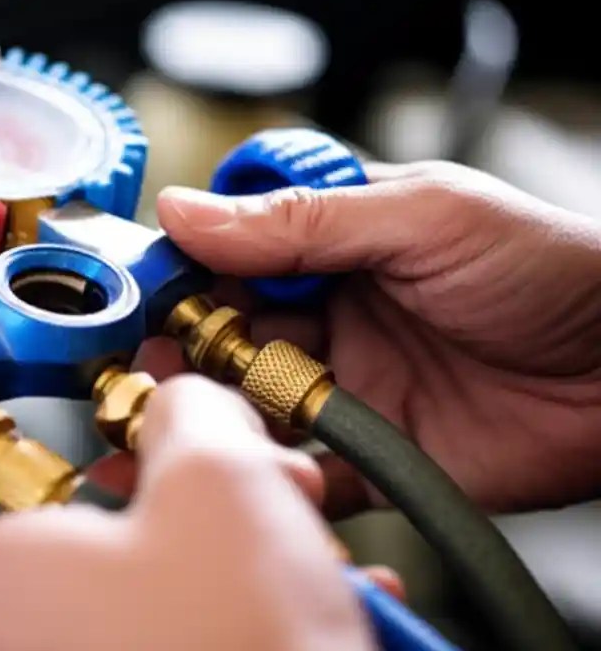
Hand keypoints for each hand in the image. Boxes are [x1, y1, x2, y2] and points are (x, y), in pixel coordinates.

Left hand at [0, 374, 379, 650]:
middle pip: (135, 539)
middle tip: (286, 507)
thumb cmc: (233, 645)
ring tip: (321, 572)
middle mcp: (11, 641)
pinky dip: (253, 633)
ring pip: (174, 600)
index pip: (79, 474)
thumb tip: (188, 402)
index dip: (173, 460)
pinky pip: (193, 646)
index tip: (228, 459)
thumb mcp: (216, 475)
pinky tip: (321, 624)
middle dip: (232, 514)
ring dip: (256, 572)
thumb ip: (190, 412)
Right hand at [157, 161, 600, 515]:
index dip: (179, 269)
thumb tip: (186, 208)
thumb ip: (302, 221)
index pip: (232, 252)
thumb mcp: (423, 215)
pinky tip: (221, 471)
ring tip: (155, 416)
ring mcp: (349, 386)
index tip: (132, 288)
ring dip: (201, 410)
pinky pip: (302, 472)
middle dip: (176, 346)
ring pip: (249, 402)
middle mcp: (333, 314)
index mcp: (337, 245)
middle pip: (225, 331)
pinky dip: (260, 476)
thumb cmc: (552, 266)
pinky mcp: (375, 456)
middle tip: (137, 362)